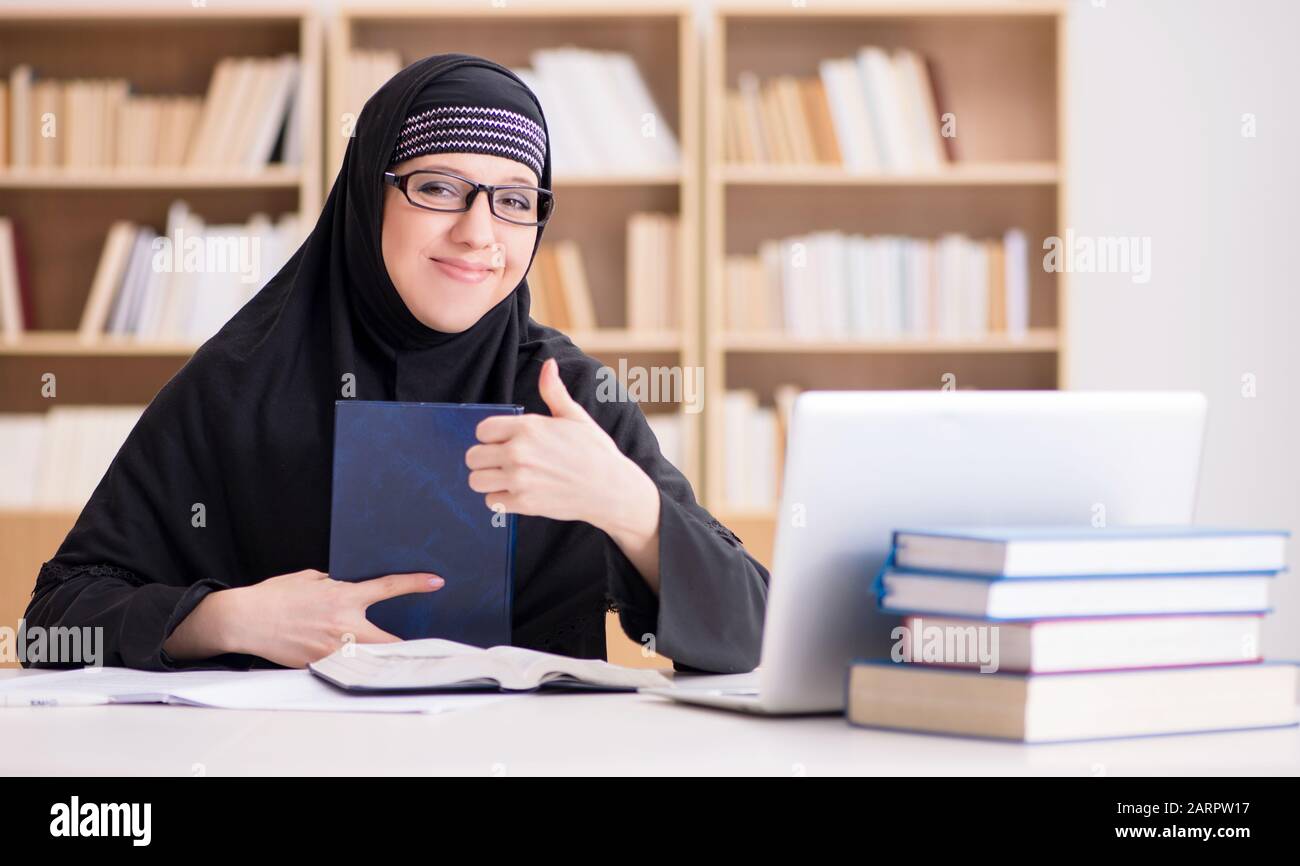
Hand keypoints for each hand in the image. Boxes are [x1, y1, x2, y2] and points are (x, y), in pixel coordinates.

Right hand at [200, 568, 444, 667]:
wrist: (246, 619)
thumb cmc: (276, 596)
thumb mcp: (310, 579)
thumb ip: (335, 585)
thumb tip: (348, 591)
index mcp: (342, 596)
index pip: (387, 587)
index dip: (415, 584)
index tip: (436, 582)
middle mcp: (343, 623)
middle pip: (390, 639)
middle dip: (408, 644)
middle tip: (425, 648)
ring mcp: (332, 648)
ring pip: (370, 658)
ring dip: (381, 658)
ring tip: (398, 664)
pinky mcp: (319, 664)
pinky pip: (345, 666)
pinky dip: (353, 666)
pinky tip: (358, 667)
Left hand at [466, 357, 649, 528]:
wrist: (612, 489)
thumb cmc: (595, 451)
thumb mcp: (575, 416)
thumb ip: (553, 391)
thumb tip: (548, 365)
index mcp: (527, 427)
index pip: (482, 430)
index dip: (491, 437)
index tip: (505, 443)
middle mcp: (518, 452)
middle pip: (473, 456)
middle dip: (485, 459)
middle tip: (503, 463)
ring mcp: (519, 479)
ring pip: (476, 481)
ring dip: (488, 481)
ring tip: (506, 479)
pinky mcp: (523, 504)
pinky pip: (491, 502)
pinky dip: (501, 500)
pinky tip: (517, 493)